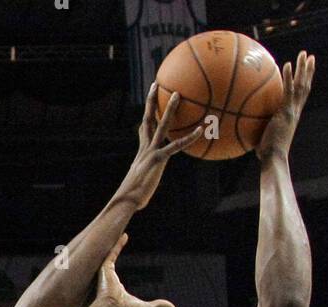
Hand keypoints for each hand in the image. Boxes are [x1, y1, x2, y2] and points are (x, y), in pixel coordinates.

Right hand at [95, 233, 175, 306]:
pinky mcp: (105, 269)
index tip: (133, 266)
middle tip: (121, 241)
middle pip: (114, 262)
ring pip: (112, 255)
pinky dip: (118, 245)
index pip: (120, 276)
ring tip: (120, 233)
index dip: (128, 272)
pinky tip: (125, 235)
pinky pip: (112, 253)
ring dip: (116, 245)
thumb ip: (159, 306)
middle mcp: (110, 280)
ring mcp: (107, 274)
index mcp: (117, 289)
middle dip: (117, 251)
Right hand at [120, 86, 203, 210]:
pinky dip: (189, 138)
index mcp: (141, 152)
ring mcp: (151, 151)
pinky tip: (200, 130)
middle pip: (148, 118)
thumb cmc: (131, 199)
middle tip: (156, 84)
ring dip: (169, 108)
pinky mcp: (158, 159)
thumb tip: (141, 199)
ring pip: (161, 125)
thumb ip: (144, 184)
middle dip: (152, 101)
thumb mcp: (138, 188)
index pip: (143, 129)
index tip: (150, 104)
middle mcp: (145, 148)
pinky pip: (176, 146)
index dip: (147, 116)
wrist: (127, 200)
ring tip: (177, 94)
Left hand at [257, 50, 314, 162]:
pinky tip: (287, 64)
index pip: (301, 96)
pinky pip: (288, 91)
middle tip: (310, 56)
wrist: (274, 158)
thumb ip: (259, 125)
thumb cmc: (267, 153)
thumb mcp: (264, 135)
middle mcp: (295, 111)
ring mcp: (292, 111)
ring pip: (301, 85)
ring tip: (304, 54)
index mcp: (293, 116)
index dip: (305, 82)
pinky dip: (289, 77)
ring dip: (303, 69)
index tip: (306, 71)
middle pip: (305, 87)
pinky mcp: (285, 112)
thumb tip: (244, 121)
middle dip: (308, 71)